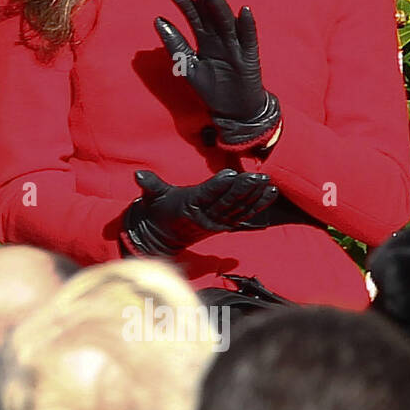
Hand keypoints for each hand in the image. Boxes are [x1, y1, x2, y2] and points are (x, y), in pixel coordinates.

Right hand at [123, 168, 278, 255]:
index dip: (218, 185)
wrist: (162, 236)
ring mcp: (217, 222)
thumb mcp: (151, 196)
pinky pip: (245, 214)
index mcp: (188, 206)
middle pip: (227, 202)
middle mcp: (205, 216)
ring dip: (255, 196)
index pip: (206, 194)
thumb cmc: (158, 209)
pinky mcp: (226, 223)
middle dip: (244, 189)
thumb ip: (149, 184)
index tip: (230, 174)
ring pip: (239, 208)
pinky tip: (270, 192)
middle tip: (258, 176)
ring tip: (267, 182)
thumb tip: (138, 174)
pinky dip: (259, 203)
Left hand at [155, 0, 268, 121]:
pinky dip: (247, 25)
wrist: (233, 111)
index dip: (186, 5)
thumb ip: (174, 45)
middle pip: (211, 15)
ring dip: (220, 7)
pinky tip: (244, 11)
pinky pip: (248, 39)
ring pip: (227, 23)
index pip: (195, 17)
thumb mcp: (188, 67)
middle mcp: (220, 39)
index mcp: (205, 40)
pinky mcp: (248, 57)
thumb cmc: (211, 88)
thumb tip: (158, 21)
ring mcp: (235, 46)